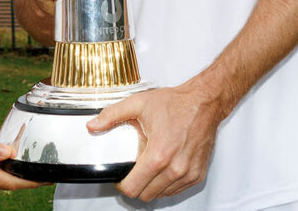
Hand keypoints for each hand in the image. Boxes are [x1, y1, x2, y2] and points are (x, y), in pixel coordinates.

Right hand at [0, 128, 42, 192]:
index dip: (30, 182)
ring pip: (0, 185)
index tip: (46, 179)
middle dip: (27, 182)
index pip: (11, 183)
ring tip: (31, 172)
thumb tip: (10, 153)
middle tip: (44, 175)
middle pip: (8, 186)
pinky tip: (9, 169)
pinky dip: (3, 177)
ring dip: (15, 180)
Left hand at [88, 84, 226, 201]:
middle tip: (134, 170)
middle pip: (146, 195)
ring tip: (150, 166)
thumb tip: (93, 125)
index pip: (133, 187)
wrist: (204, 102)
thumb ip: (112, 115)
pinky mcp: (197, 174)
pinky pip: (176, 190)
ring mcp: (188, 173)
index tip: (121, 177)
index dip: (122, 185)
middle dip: (136, 185)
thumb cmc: (176, 103)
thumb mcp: (138, 104)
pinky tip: (164, 167)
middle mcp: (175, 168)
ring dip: (152, 185)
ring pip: (161, 195)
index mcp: (159, 154)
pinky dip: (167, 184)